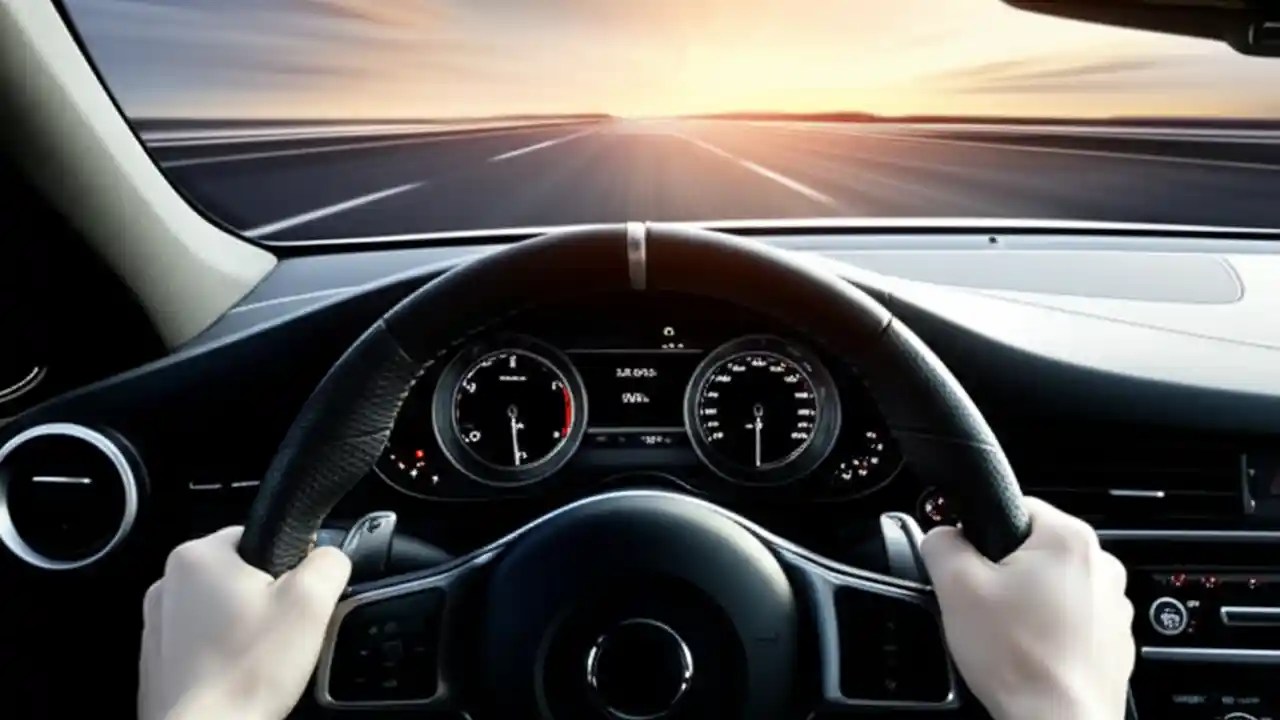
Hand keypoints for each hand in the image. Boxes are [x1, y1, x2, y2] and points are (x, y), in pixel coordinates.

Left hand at [139, 527, 351, 719]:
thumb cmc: (245, 673)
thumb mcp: (311, 602)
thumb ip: (329, 562)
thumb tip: (330, 557)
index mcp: (198, 556)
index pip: (256, 536)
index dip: (287, 566)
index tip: (293, 598)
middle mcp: (168, 584)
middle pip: (239, 576)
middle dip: (265, 601)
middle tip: (282, 633)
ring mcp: (158, 625)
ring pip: (221, 612)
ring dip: (243, 630)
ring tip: (259, 659)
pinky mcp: (158, 660)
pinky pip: (203, 645)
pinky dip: (223, 656)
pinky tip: (239, 675)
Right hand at [921, 498, 1134, 719]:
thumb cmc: (1019, 660)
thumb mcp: (956, 587)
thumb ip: (941, 544)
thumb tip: (941, 535)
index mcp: (1069, 539)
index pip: (1016, 507)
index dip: (982, 535)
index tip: (972, 566)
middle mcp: (1103, 566)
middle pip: (1034, 550)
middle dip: (1005, 574)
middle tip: (984, 606)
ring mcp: (1115, 606)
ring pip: (1053, 587)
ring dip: (1028, 603)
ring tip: (1008, 635)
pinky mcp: (1115, 640)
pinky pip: (1072, 620)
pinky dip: (1050, 631)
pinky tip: (1030, 653)